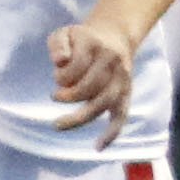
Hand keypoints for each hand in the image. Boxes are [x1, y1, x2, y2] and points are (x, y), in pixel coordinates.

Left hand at [49, 20, 134, 147]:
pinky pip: (122, 116)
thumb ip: (58, 45)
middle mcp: (112, 62)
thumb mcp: (64, 33)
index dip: (61, 75)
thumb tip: (60, 61)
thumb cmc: (81, 39)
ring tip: (57, 124)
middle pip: (91, 86)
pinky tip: (98, 146)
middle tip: (54, 96)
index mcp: (95, 45)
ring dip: (80, 116)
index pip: (77, 65)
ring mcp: (121, 80)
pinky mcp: (126, 94)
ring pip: (104, 103)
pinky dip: (112, 133)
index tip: (56, 76)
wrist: (114, 37)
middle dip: (69, 95)